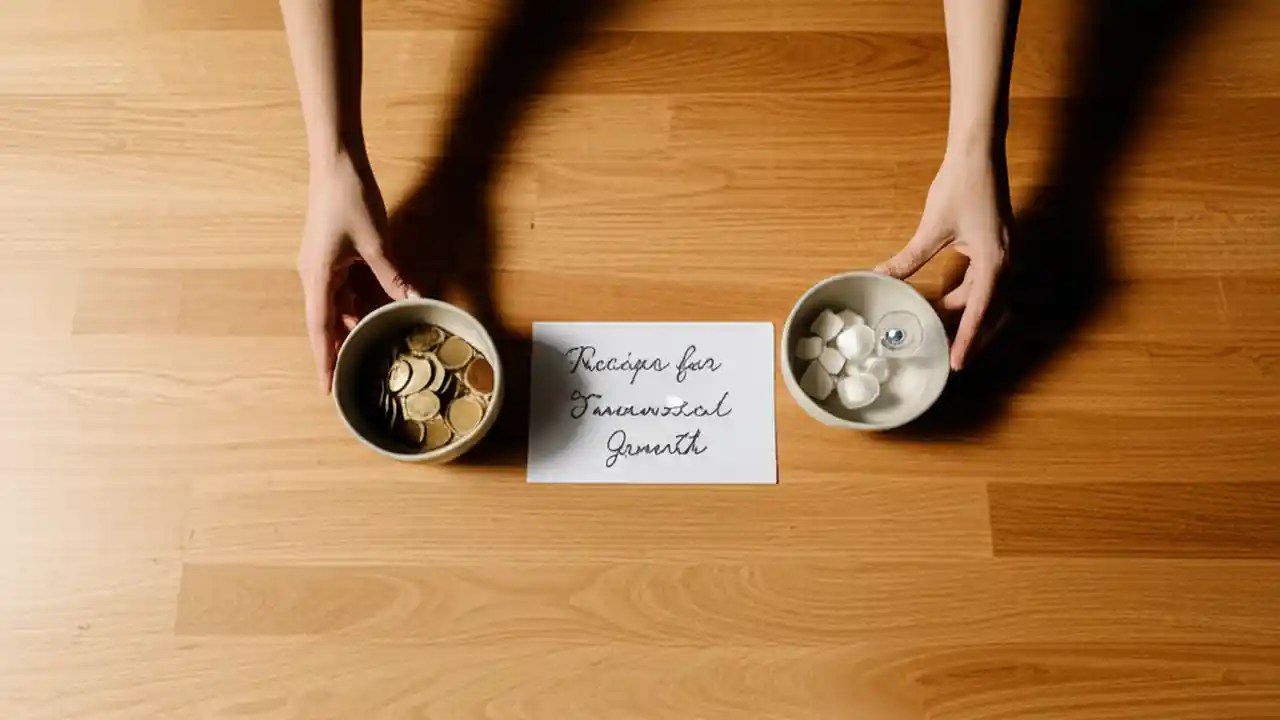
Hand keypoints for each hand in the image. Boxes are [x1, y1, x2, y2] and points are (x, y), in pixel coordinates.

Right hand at [297, 152, 416, 389]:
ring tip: (375, 346)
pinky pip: (345, 287)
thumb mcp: (376, 243)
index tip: (326, 389)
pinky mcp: (333, 255)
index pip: (319, 329)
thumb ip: (392, 276)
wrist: (336, 162)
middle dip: (341, 348)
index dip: (324, 360)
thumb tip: (413, 301)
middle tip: (356, 375)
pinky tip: (380, 312)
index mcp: (318, 277)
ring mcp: (323, 265)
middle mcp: (315, 275)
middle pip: (328, 321)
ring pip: (339, 305)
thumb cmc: (350, 199)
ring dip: (356, 323)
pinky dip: (361, 302)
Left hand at [876, 156, 1007, 369]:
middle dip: (970, 334)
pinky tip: (945, 302)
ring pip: (989, 298)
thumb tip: (881, 277)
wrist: (978, 153)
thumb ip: (908, 259)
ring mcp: (1006, 254)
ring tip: (939, 330)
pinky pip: (986, 282)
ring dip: (967, 315)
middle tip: (947, 355)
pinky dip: (968, 296)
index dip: (968, 339)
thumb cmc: (960, 186)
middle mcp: (1007, 261)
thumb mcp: (931, 229)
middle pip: (991, 311)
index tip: (956, 363)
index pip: (980, 312)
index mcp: (995, 261)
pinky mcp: (997, 246)